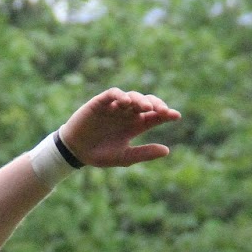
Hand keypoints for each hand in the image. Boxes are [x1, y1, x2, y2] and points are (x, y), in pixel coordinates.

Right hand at [59, 88, 179, 169]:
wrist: (76, 152)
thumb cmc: (100, 154)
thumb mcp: (124, 157)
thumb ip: (144, 153)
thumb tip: (167, 150)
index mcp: (135, 125)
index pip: (155, 116)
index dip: (166, 114)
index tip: (176, 116)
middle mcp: (127, 113)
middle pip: (146, 103)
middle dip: (156, 105)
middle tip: (162, 111)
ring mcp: (114, 107)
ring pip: (132, 96)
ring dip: (140, 100)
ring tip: (145, 107)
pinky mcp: (100, 102)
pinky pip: (113, 94)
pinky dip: (120, 95)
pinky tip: (127, 101)